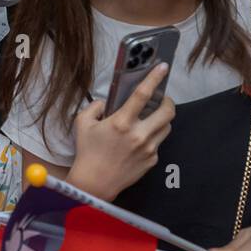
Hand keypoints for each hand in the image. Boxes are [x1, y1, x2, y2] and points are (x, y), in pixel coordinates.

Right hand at [66, 62, 174, 201]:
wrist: (94, 183)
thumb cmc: (87, 152)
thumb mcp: (82, 124)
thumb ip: (94, 107)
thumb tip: (106, 102)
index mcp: (121, 122)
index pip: (143, 94)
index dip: (155, 78)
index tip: (163, 67)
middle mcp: (139, 134)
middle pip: (167, 111)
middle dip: (168, 101)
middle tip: (162, 99)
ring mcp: (148, 148)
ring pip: (166, 127)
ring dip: (162, 119)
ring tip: (151, 119)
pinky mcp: (151, 160)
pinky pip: (158, 143)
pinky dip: (152, 138)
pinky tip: (139, 142)